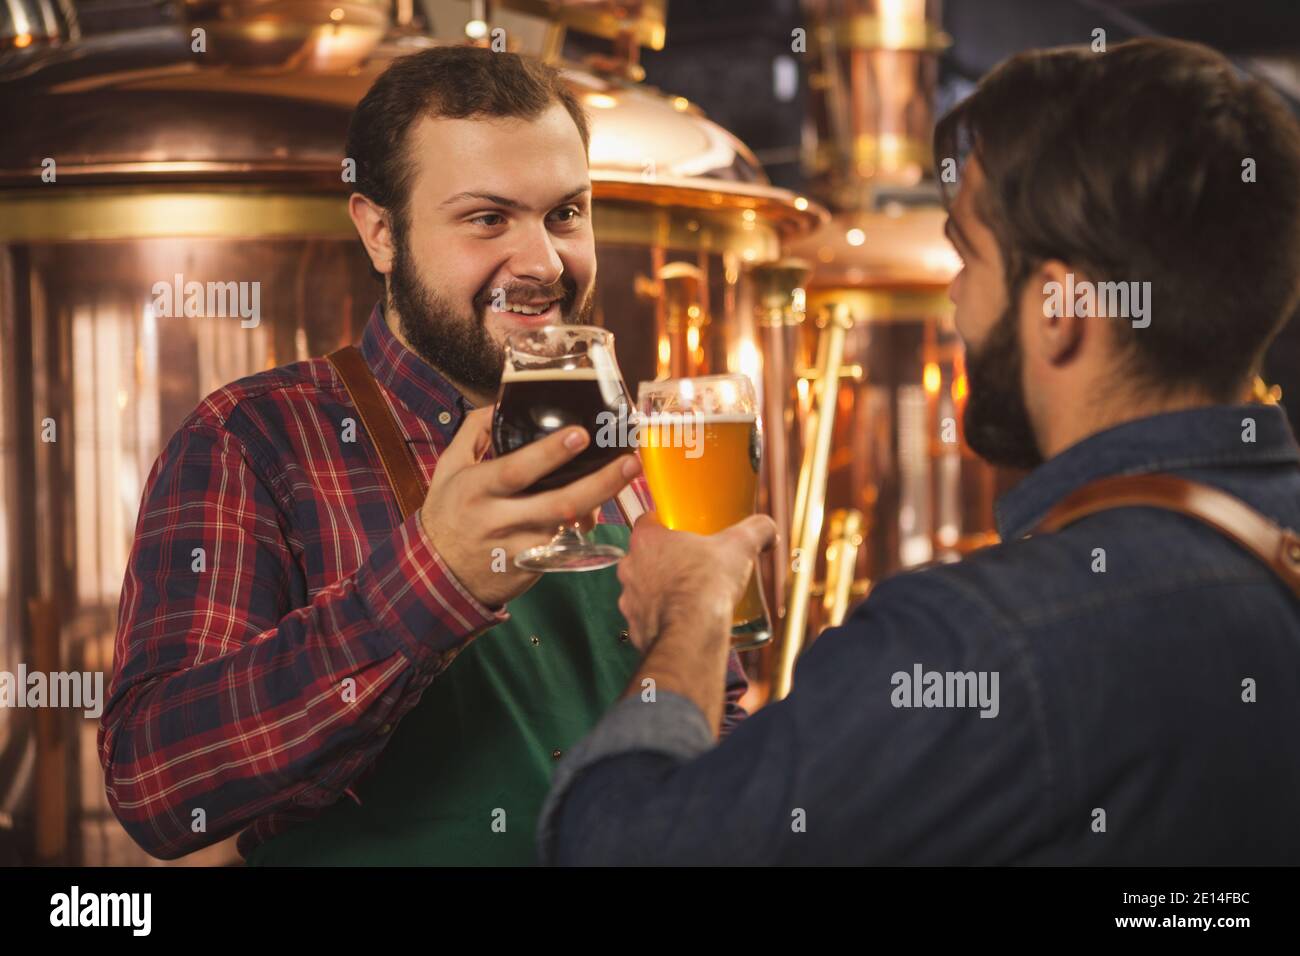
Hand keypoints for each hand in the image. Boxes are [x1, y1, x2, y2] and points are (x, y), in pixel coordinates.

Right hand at [420, 407, 641, 606]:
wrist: (436, 574)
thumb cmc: (447, 513)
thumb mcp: (449, 468)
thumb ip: (474, 432)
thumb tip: (502, 403)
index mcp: (477, 488)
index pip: (517, 470)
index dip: (550, 453)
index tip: (581, 434)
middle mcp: (499, 519)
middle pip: (558, 503)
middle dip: (600, 483)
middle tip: (630, 462)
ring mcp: (518, 547)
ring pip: (568, 525)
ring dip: (598, 503)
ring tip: (624, 476)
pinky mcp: (531, 568)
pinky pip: (565, 546)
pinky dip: (582, 527)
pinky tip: (596, 510)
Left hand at [615, 511, 778, 652]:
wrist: (692, 635)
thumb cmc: (708, 584)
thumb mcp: (740, 546)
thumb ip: (756, 529)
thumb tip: (768, 528)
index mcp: (646, 540)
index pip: (648, 521)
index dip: (667, 524)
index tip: (685, 530)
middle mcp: (630, 567)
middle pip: (646, 556)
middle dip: (668, 559)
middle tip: (694, 563)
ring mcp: (629, 600)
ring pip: (645, 588)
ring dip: (663, 590)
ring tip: (691, 595)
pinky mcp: (634, 627)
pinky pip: (648, 618)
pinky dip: (663, 619)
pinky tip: (685, 620)